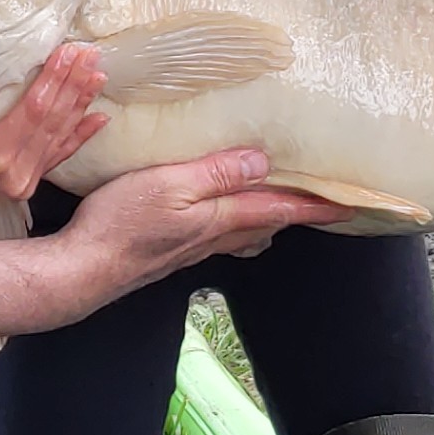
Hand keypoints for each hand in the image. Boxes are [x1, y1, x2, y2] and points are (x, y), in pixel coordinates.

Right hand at [0, 44, 107, 204]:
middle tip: (90, 55)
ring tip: (98, 75)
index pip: (33, 111)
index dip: (53, 80)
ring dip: (81, 103)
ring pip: (61, 136)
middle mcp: (16, 174)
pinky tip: (99, 118)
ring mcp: (25, 181)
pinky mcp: (28, 183)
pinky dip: (80, 135)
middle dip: (74, 85)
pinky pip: (60, 156)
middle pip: (53, 121)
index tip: (68, 52)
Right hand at [0, 149, 352, 335]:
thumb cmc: (120, 225)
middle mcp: (212, 237)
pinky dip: (237, 225)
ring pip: (244, 232)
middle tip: (326, 202)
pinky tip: (226, 221)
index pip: (279, 208)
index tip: (353, 203)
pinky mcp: (170, 251)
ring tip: (285, 206)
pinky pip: (218, 237)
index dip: (316, 204)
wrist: (80, 272)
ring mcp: (191, 248)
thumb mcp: (170, 185)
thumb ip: (217, 173)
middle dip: (299, 213)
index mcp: (219, 219)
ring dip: (269, 219)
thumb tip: (263, 162)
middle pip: (267, 223)